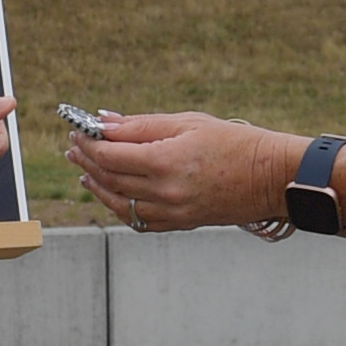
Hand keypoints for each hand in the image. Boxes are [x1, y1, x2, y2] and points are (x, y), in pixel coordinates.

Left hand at [68, 111, 305, 231]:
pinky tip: (110, 193)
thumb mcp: (187, 123)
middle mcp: (163, 192)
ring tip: (85, 171)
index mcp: (165, 162)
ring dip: (96, 185)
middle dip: (88, 161)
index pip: (109, 155)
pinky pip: (137, 219)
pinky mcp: (179, 224)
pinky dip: (118, 206)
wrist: (270, 177)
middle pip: (109, 178)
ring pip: (118, 202)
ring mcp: (171, 212)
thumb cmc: (235, 143)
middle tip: (75, 148)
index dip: (89, 143)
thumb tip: (105, 122)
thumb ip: (142, 125)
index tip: (79, 131)